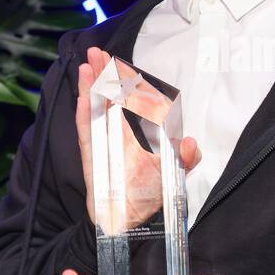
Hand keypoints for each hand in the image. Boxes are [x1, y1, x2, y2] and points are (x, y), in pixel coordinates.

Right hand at [74, 46, 200, 233]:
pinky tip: (83, 100)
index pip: (130, 99)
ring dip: (91, 88)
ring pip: (95, 110)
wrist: (126, 222)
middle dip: (104, 74)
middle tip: (96, 52)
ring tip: (86, 65)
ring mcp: (102, 144)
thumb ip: (185, 158)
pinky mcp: (93, 159)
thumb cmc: (148, 196)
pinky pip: (88, 136)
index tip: (120, 62)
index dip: (126, 79)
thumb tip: (191, 142)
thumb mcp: (172, 174)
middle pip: (109, 98)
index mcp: (135, 132)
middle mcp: (117, 134)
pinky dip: (85, 118)